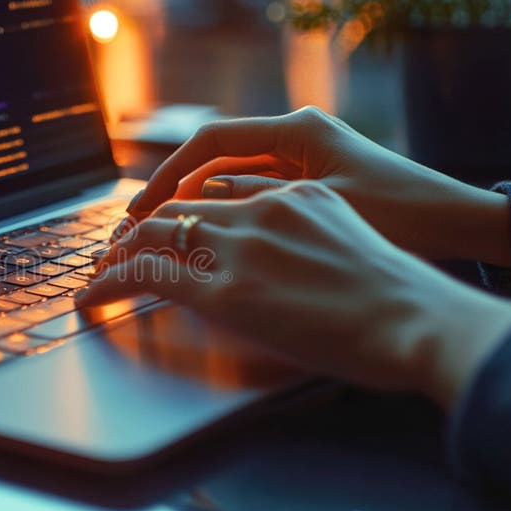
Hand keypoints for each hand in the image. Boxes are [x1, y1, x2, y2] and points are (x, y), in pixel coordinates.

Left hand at [79, 182, 510, 408]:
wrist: (417, 318)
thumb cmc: (398, 297)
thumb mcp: (349, 244)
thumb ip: (304, 240)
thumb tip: (274, 264)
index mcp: (295, 195)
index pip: (219, 191)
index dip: (182, 207)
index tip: (163, 223)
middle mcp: (262, 210)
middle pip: (181, 207)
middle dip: (141, 227)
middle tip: (116, 247)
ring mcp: (242, 246)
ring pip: (156, 233)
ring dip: (119, 252)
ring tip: (97, 269)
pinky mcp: (227, 288)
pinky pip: (150, 274)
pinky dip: (113, 280)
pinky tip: (93, 293)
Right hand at [125, 106, 510, 266]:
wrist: (457, 233)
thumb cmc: (400, 218)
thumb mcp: (315, 211)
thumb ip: (250, 206)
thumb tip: (190, 211)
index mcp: (299, 131)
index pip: (212, 141)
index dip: (168, 174)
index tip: (140, 207)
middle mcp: (301, 139)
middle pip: (220, 159)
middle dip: (178, 192)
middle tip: (142, 228)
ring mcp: (309, 164)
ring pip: (237, 180)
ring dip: (202, 207)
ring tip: (169, 239)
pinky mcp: (317, 189)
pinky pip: (261, 197)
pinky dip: (233, 217)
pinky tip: (214, 244)